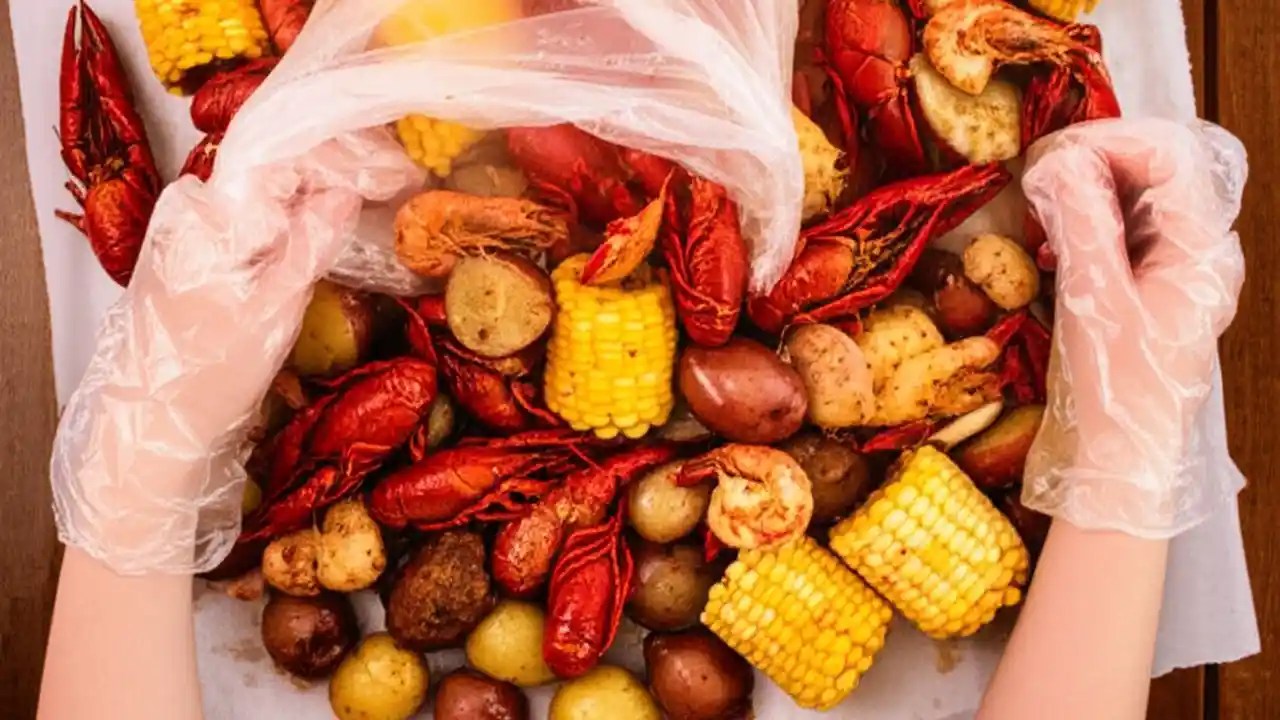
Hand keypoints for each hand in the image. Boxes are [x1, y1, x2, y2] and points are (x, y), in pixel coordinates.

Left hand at [49, 130, 423, 574]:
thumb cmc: (211, 372)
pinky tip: (332, 221)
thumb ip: (309, 242)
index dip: (341, 153)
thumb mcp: (274, 308)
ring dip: (319, 190)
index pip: (282, 154)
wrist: (154, 421)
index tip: (391, 164)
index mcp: (207, 212)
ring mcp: (191, 226)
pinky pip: (255, 215)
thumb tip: (345, 189)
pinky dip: (295, 216)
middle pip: (276, 166)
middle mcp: (192, 206)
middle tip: (394, 177)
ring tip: (373, 193)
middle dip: (336, 168)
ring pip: (268, 190)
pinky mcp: (196, 249)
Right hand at [1020, 118, 1245, 537]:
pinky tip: (1053, 251)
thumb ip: (1080, 222)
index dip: (1111, 141)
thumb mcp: (1092, 298)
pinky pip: (1122, 236)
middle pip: (1155, 172)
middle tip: (1039, 180)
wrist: (1120, 461)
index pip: (1170, 156)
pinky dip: (1085, 228)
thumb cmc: (1116, 388)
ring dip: (1085, 195)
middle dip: (1094, 164)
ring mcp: (1176, 272)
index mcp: (1202, 251)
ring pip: (1135, 201)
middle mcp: (1199, 254)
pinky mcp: (1150, 291)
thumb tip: (1059, 160)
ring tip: (1042, 217)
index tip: (1054, 153)